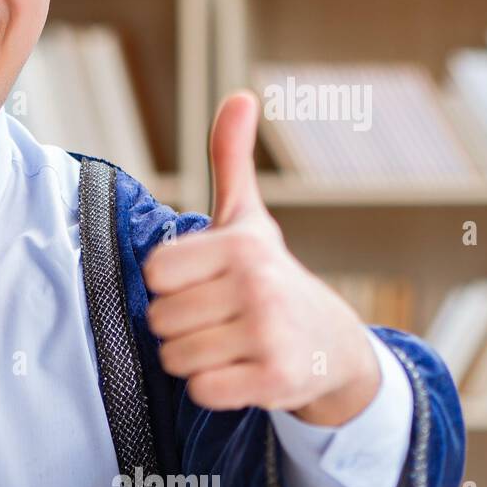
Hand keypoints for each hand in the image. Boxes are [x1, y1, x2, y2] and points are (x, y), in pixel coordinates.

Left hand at [142, 89, 379, 424]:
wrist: (331, 345)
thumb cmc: (270, 277)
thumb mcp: (248, 218)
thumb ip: (231, 160)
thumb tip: (239, 96)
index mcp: (240, 245)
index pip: (155, 273)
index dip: (170, 284)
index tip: (201, 282)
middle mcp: (257, 286)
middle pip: (160, 319)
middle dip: (179, 325)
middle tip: (216, 319)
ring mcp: (269, 334)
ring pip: (175, 357)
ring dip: (193, 358)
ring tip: (227, 343)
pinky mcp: (276, 380)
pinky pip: (202, 390)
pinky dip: (212, 387)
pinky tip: (240, 371)